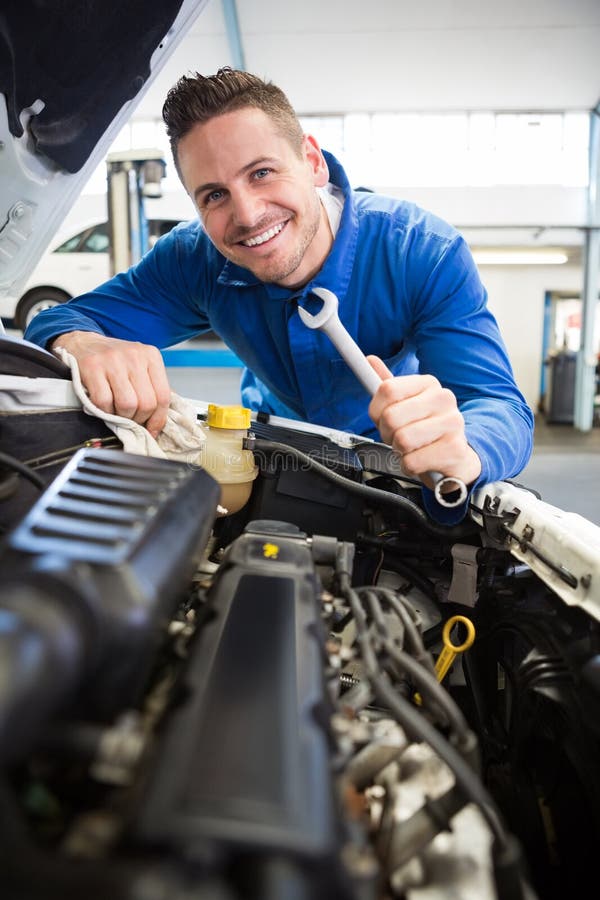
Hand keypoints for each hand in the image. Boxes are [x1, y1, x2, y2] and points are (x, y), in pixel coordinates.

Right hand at [51, 332, 170, 437]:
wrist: (83, 344)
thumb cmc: (114, 361)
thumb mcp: (140, 367)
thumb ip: (152, 389)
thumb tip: (159, 421)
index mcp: (151, 356)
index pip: (163, 396)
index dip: (158, 419)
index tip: (151, 430)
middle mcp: (134, 356)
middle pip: (146, 403)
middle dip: (138, 419)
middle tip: (131, 420)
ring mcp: (113, 360)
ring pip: (127, 405)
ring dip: (122, 417)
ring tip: (117, 412)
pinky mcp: (92, 367)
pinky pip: (104, 402)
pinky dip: (104, 411)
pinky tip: (103, 407)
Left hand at [367, 355, 480, 490]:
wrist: (455, 458)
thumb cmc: (424, 430)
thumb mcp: (405, 405)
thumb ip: (387, 385)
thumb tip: (370, 360)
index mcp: (428, 383)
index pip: (387, 389)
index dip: (376, 411)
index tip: (383, 419)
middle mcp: (444, 398)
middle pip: (391, 417)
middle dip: (387, 434)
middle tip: (398, 438)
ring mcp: (452, 423)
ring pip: (402, 440)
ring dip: (400, 451)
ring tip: (412, 449)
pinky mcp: (454, 449)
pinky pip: (412, 461)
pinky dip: (410, 466)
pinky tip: (421, 460)